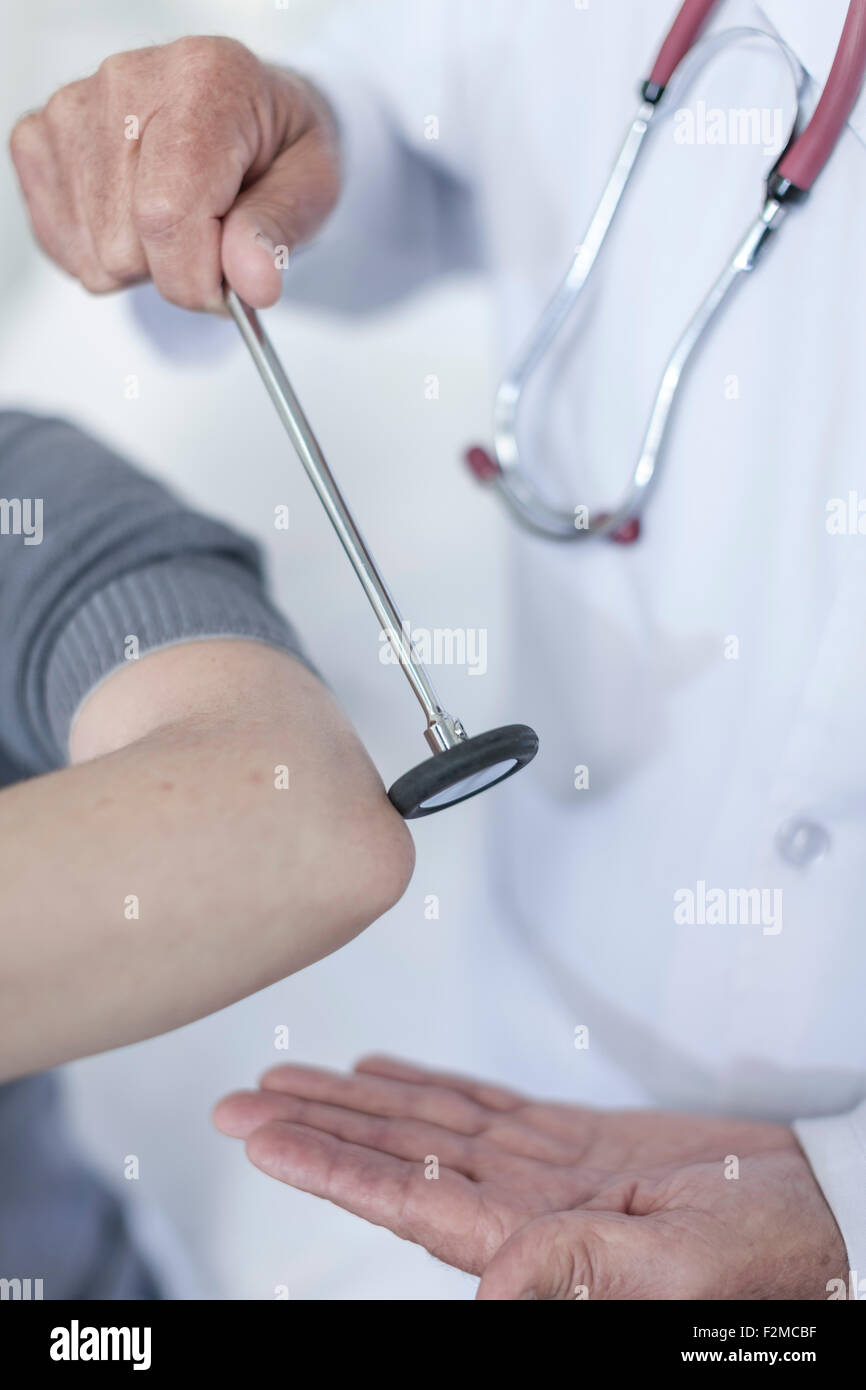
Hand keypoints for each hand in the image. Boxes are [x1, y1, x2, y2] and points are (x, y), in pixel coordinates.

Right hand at [9, 37, 339, 309]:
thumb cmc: (275, 147)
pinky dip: (105, 253)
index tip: (229, 285)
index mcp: (203, 81)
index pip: (166, 214)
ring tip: (176, 215)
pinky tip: (138, 217)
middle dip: (176, 267)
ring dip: (143, 263)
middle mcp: (126, 84)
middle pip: (126, 245)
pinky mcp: (38, 140)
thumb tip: (250, 281)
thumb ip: (278, 233)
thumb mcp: (311, 187)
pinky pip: (66, 247)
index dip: (198, 277)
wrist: (246, 113)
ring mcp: (72, 111)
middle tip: (211, 231)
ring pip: (96, 255)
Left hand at [213, 1054, 846, 1299]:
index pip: (403, 1198)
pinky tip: (385, 1076)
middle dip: (316, 1128)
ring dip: (358, 1103)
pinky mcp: (576, 1144)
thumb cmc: (767, 1251)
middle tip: (242, 1102)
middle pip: (394, 1156)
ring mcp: (544, 1173)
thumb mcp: (677, 1271)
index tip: (263, 1134)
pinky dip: (429, 1087)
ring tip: (294, 1079)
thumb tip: (488, 1291)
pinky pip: (484, 1108)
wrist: (818, 1213)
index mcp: (534, 1243)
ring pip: (427, 1125)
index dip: (327, 1165)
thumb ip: (577, 1271)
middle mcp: (521, 1207)